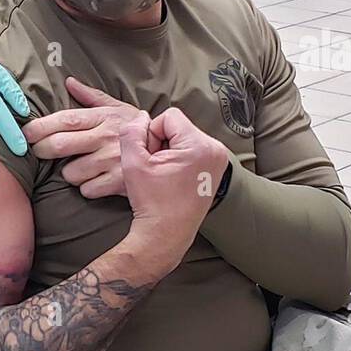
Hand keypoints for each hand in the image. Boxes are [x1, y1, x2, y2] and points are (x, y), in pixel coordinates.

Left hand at [23, 77, 143, 198]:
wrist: (169, 153)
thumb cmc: (137, 129)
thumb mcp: (118, 108)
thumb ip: (91, 97)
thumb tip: (69, 82)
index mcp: (103, 118)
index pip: (65, 119)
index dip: (41, 126)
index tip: (25, 133)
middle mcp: (105, 138)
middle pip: (60, 145)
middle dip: (42, 150)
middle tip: (39, 152)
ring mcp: (112, 161)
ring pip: (70, 172)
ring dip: (69, 172)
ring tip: (79, 167)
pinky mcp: (118, 183)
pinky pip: (86, 189)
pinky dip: (86, 188)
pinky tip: (95, 180)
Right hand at [119, 108, 229, 278]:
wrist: (166, 233)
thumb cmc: (151, 202)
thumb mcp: (132, 163)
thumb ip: (132, 133)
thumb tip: (141, 117)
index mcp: (199, 145)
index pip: (169, 116)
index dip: (151, 134)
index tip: (150, 158)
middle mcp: (215, 149)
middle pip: (178, 125)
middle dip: (161, 142)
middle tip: (156, 168)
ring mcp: (218, 159)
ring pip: (184, 136)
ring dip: (169, 149)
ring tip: (164, 174)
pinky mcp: (216, 167)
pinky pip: (192, 148)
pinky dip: (179, 157)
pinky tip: (172, 177)